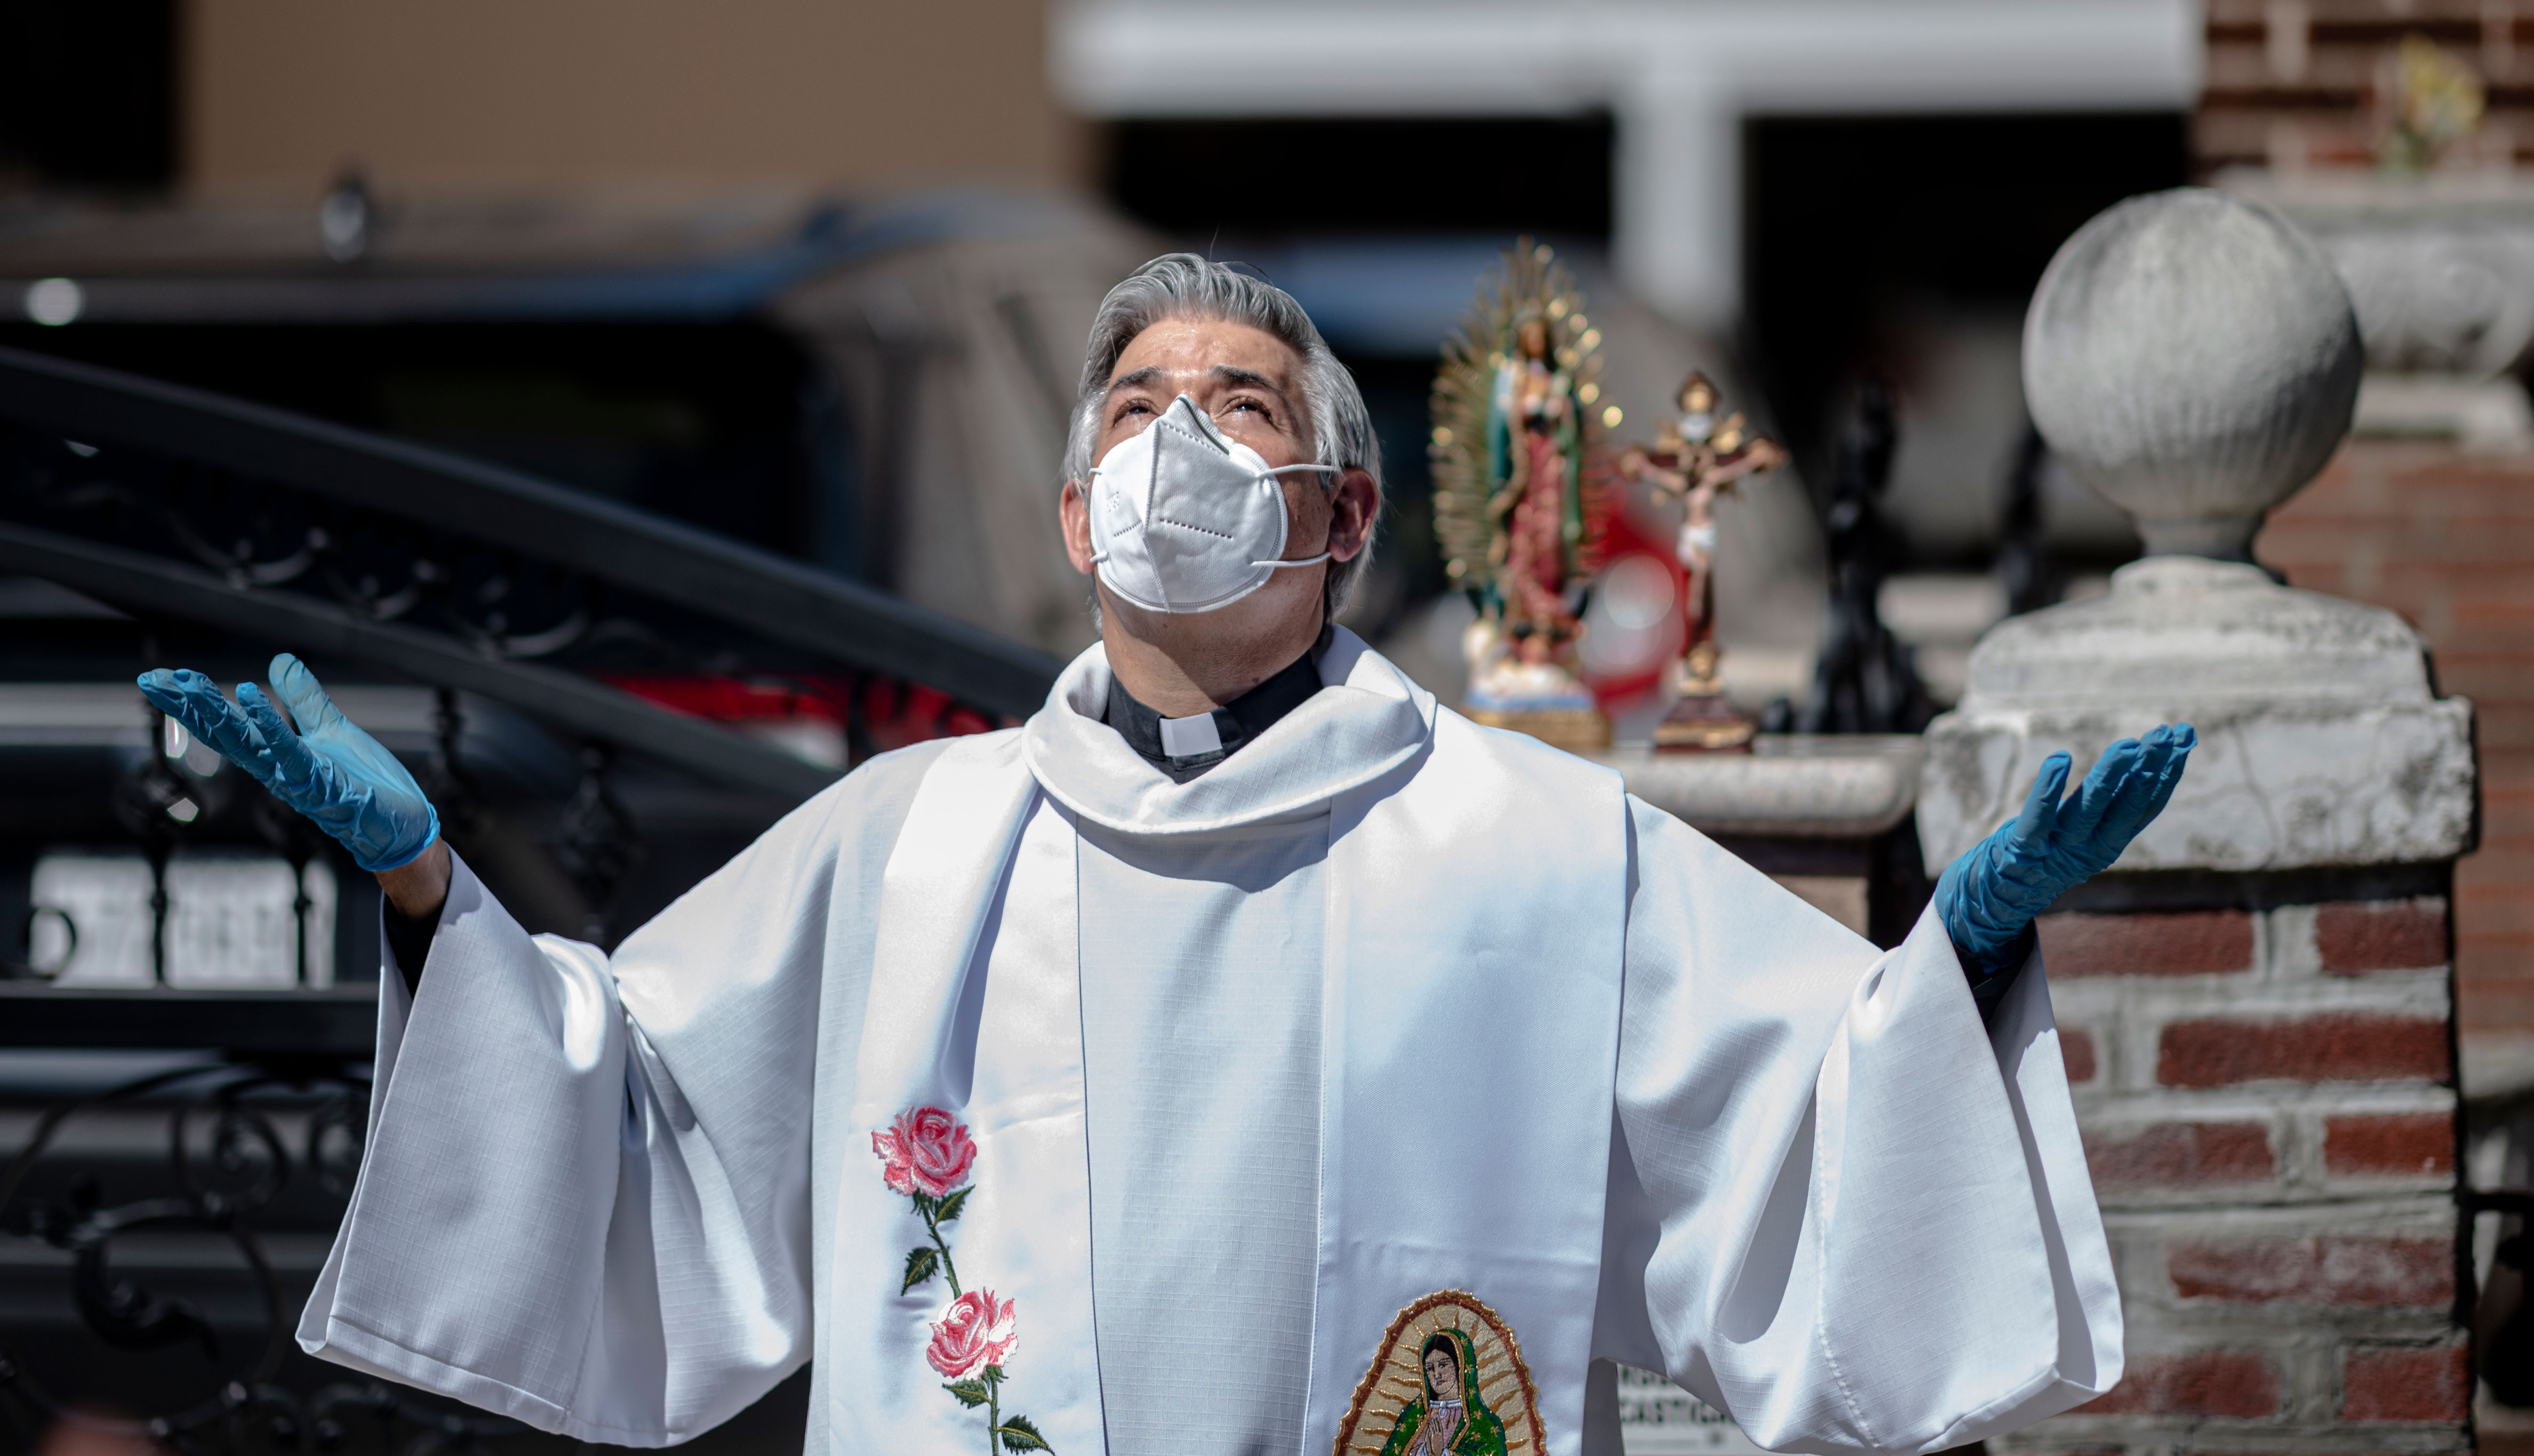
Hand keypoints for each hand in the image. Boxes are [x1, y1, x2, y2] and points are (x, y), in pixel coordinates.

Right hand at [137, 654, 439, 872]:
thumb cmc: (366, 784)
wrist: (402, 825)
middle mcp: (279, 770)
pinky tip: (250, 697)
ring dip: (218, 715)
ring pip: (248, 745)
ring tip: (190, 685)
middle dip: (191, 708)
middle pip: (226, 734)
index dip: (195, 704)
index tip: (162, 680)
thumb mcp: (333, 730)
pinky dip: (270, 727)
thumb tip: (281, 661)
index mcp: (277, 756)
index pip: (228, 726)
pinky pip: (292, 754)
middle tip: (155, 680)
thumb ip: (305, 700)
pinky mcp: (325, 786)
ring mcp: (298, 780)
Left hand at [1936, 724, 2195, 973]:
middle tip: (2167, 734)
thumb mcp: (2088, 828)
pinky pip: (2037, 815)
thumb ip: (2114, 799)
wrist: (2000, 894)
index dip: (2168, 773)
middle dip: (2149, 768)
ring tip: (2129, 744)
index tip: (2185, 737)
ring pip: (2090, 807)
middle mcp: (2091, 847)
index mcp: (2110, 842)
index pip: (2147, 805)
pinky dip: (2048, 788)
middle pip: (2126, 804)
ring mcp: (2058, 847)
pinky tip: (2060, 759)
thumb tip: (2144, 757)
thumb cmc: (2047, 851)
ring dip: (2110, 774)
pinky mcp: (2023, 845)